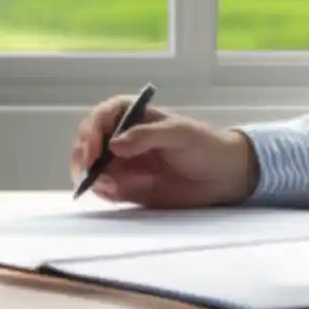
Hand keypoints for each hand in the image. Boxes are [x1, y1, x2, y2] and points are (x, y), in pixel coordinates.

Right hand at [68, 95, 259, 208]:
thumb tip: (114, 145)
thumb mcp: (180, 134)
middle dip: (83, 157)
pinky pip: (107, 190)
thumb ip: (147, 137)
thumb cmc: (205, 144)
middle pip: (87, 144)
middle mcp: (121, 138)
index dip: (90, 132)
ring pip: (92, 169)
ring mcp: (123, 164)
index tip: (94, 151)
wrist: (226, 175)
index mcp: (132, 116)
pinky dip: (105, 192)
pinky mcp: (129, 187)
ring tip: (110, 188)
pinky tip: (118, 192)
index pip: (100, 117)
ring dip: (92, 178)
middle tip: (88, 174)